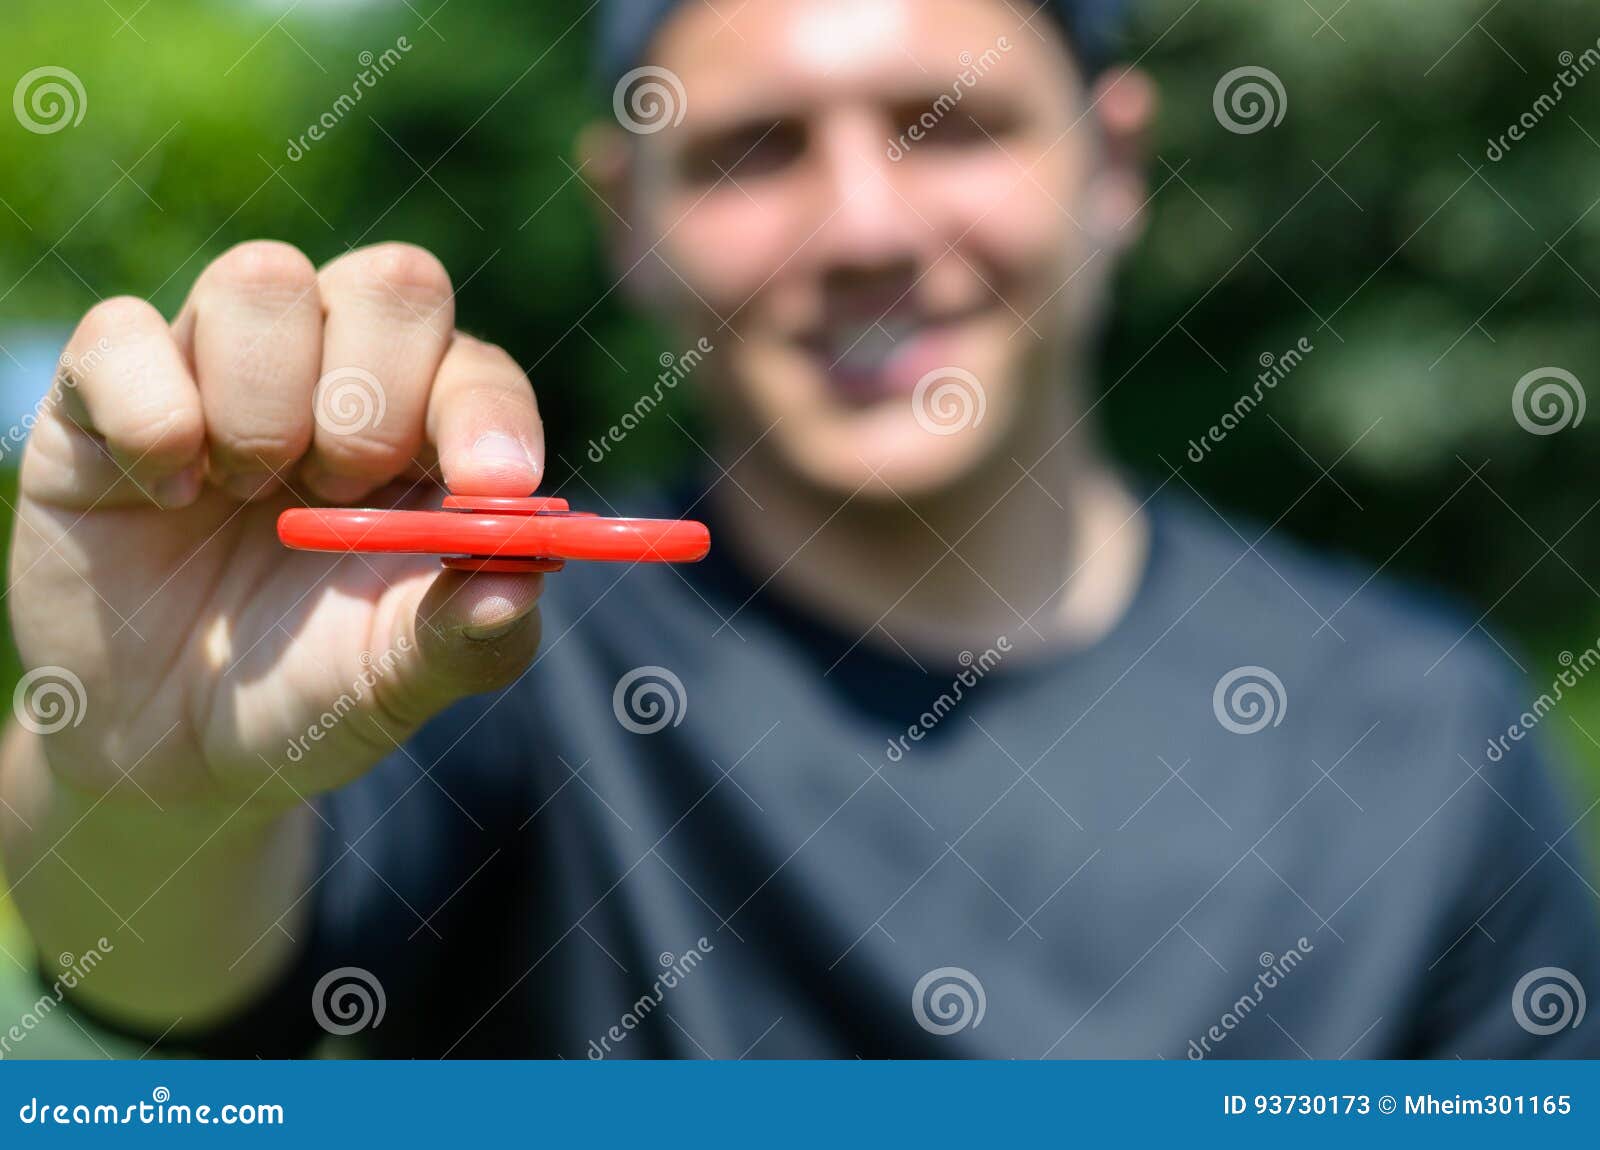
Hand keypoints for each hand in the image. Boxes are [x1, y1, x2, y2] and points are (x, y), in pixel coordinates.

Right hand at [8, 240, 545, 810]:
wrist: (169, 747)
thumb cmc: (308, 691)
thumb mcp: (395, 682)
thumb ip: (468, 638)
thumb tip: (521, 585)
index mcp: (430, 434)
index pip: (479, 369)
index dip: (488, 414)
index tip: (489, 486)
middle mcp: (337, 374)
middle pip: (396, 283)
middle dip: (375, 398)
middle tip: (338, 491)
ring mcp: (223, 365)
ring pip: (267, 278)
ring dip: (264, 404)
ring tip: (246, 493)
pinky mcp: (107, 384)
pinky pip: (125, 330)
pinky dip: (153, 416)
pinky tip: (164, 492)